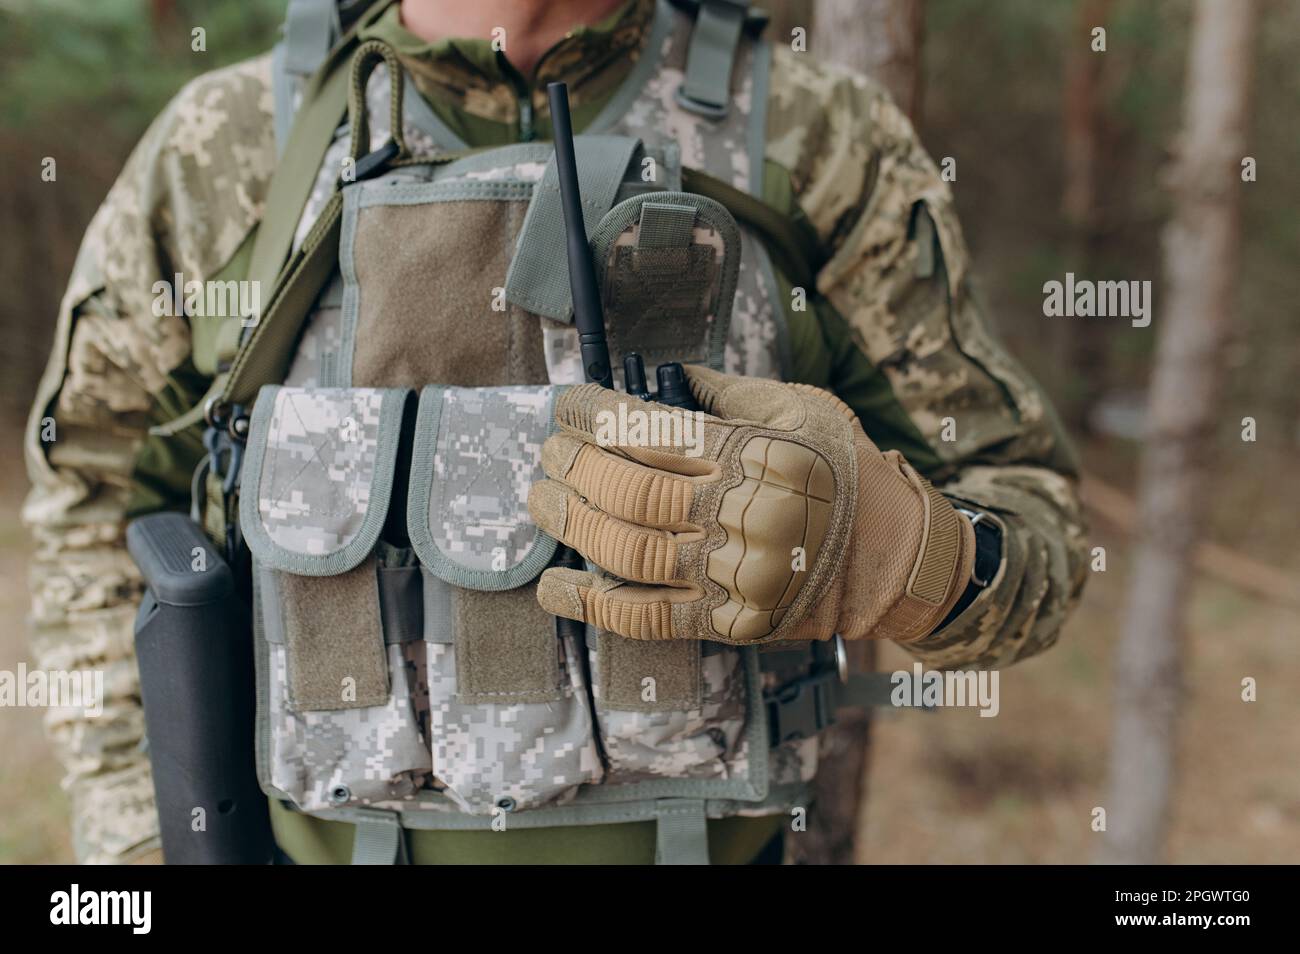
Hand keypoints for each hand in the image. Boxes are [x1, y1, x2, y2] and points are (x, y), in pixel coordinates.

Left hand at [528, 366, 973, 643]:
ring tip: (541, 501)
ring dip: (571, 523)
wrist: (894, 557)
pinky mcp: (727, 622)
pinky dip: (591, 605)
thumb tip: (668, 371)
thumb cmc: (847, 472)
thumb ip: (732, 390)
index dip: (595, 415)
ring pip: (626, 549)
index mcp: (754, 452)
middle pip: (628, 489)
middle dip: (572, 467)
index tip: (566, 406)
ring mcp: (730, 573)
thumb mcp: (804, 408)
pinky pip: (645, 618)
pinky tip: (553, 586)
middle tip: (545, 454)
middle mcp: (738, 511)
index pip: (652, 429)